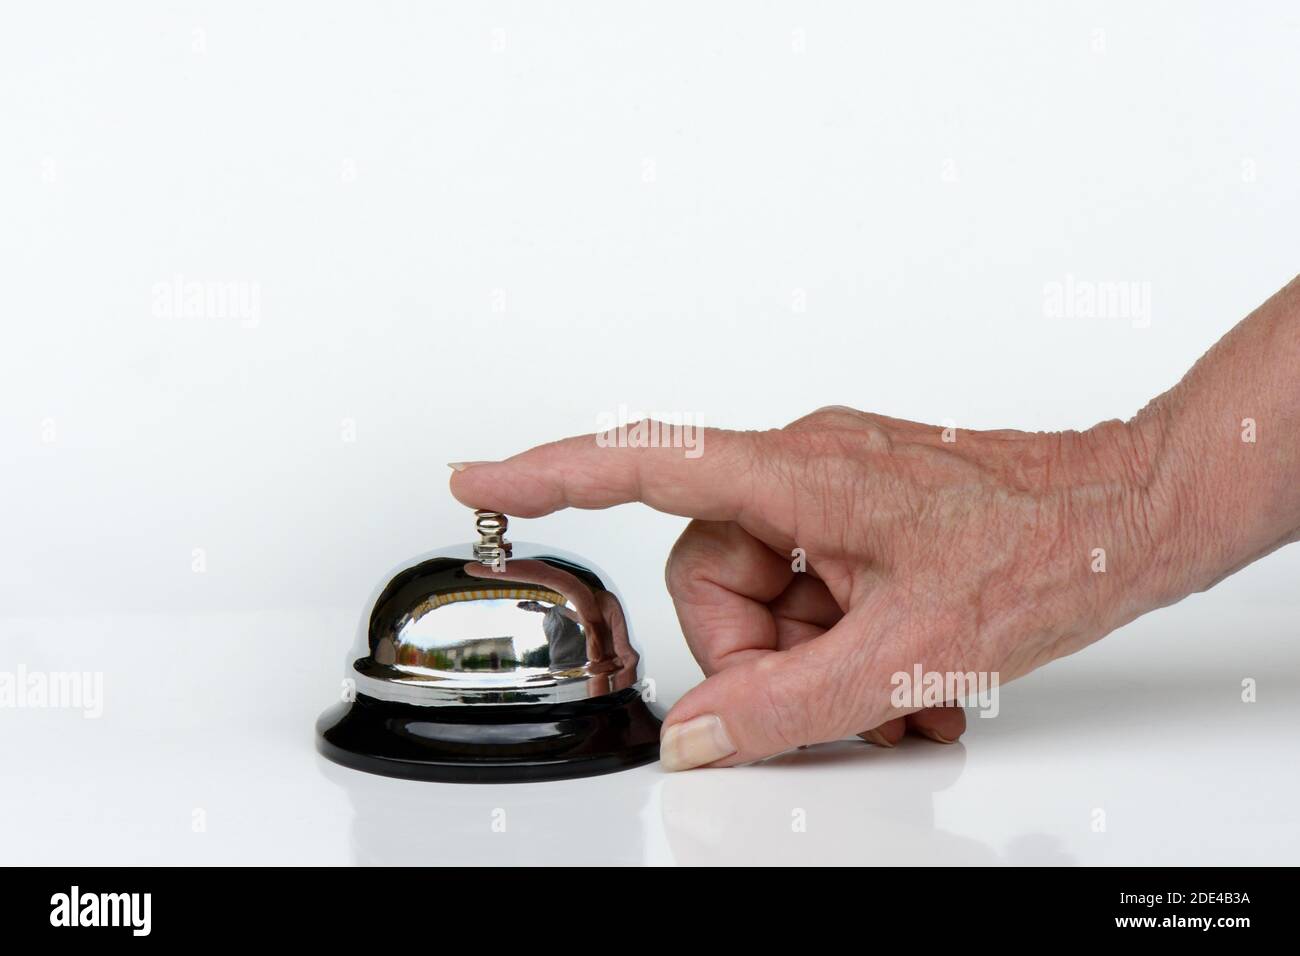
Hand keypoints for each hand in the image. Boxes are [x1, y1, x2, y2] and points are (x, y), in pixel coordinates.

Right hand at [448, 406, 1173, 768]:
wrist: (1127, 510)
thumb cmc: (1041, 547)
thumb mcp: (907, 655)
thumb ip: (788, 704)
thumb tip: (697, 733)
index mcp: (797, 474)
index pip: (644, 465)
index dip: (550, 474)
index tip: (479, 478)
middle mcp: (802, 465)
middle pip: (707, 570)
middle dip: (754, 652)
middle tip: (829, 696)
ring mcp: (831, 488)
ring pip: (760, 588)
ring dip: (809, 657)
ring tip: (890, 694)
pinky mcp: (858, 510)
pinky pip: (805, 583)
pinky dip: (836, 640)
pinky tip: (899, 677)